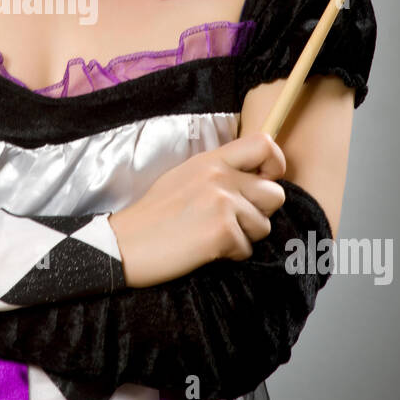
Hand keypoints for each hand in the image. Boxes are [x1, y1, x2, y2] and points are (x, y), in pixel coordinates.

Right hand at [107, 131, 286, 287]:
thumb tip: (256, 179)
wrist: (125, 244)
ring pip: (264, 226)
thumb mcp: (185, 177)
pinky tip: (204, 249)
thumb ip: (221, 173)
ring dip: (244, 237)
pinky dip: (230, 255)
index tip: (263, 182)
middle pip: (275, 193)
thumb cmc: (154, 216)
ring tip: (212, 235)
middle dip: (260, 213)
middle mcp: (220, 176)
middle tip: (233, 221)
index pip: (264, 144)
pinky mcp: (221, 232)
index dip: (275, 164)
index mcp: (211, 160)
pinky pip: (247, 248)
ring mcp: (221, 203)